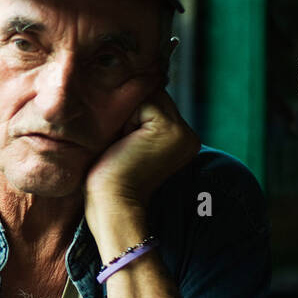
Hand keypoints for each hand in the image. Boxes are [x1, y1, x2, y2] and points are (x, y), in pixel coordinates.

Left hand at [84, 88, 199, 229]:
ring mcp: (182, 132)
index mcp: (182, 141)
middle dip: (129, 115)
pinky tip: (126, 144)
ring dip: (127, 117)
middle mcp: (188, 136)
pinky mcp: (169, 128)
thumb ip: (138, 122)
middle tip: (123, 148)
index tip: (124, 148)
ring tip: (125, 146)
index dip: (131, 118)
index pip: (154, 106)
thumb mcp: (128, 145)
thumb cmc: (110, 182)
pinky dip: (126, 120)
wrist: (113, 207)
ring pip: (148, 97)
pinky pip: (142, 102)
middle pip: (153, 97)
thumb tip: (131, 91)